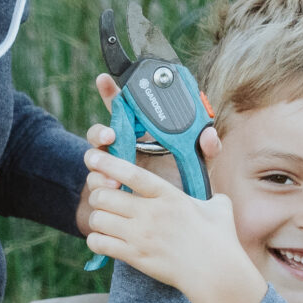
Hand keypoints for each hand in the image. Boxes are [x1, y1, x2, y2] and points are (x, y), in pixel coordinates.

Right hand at [75, 72, 220, 234]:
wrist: (165, 222)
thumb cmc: (178, 185)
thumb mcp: (195, 166)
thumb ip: (205, 149)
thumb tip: (209, 135)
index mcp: (140, 135)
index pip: (121, 109)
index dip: (110, 92)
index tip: (104, 79)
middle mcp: (120, 148)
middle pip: (99, 133)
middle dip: (101, 132)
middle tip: (110, 137)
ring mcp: (109, 169)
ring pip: (93, 158)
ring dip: (99, 162)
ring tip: (113, 173)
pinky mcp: (104, 188)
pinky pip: (94, 182)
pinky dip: (101, 184)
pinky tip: (112, 188)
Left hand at [83, 148, 265, 302]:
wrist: (216, 275)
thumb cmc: (221, 240)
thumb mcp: (219, 208)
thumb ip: (212, 197)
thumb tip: (216, 198)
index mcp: (169, 196)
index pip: (131, 174)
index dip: (108, 164)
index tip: (94, 159)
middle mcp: (151, 213)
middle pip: (104, 196)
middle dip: (98, 196)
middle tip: (105, 201)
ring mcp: (141, 236)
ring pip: (97, 219)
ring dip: (97, 219)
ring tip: (105, 222)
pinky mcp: (135, 257)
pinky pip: (99, 243)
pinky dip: (96, 240)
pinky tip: (105, 240)